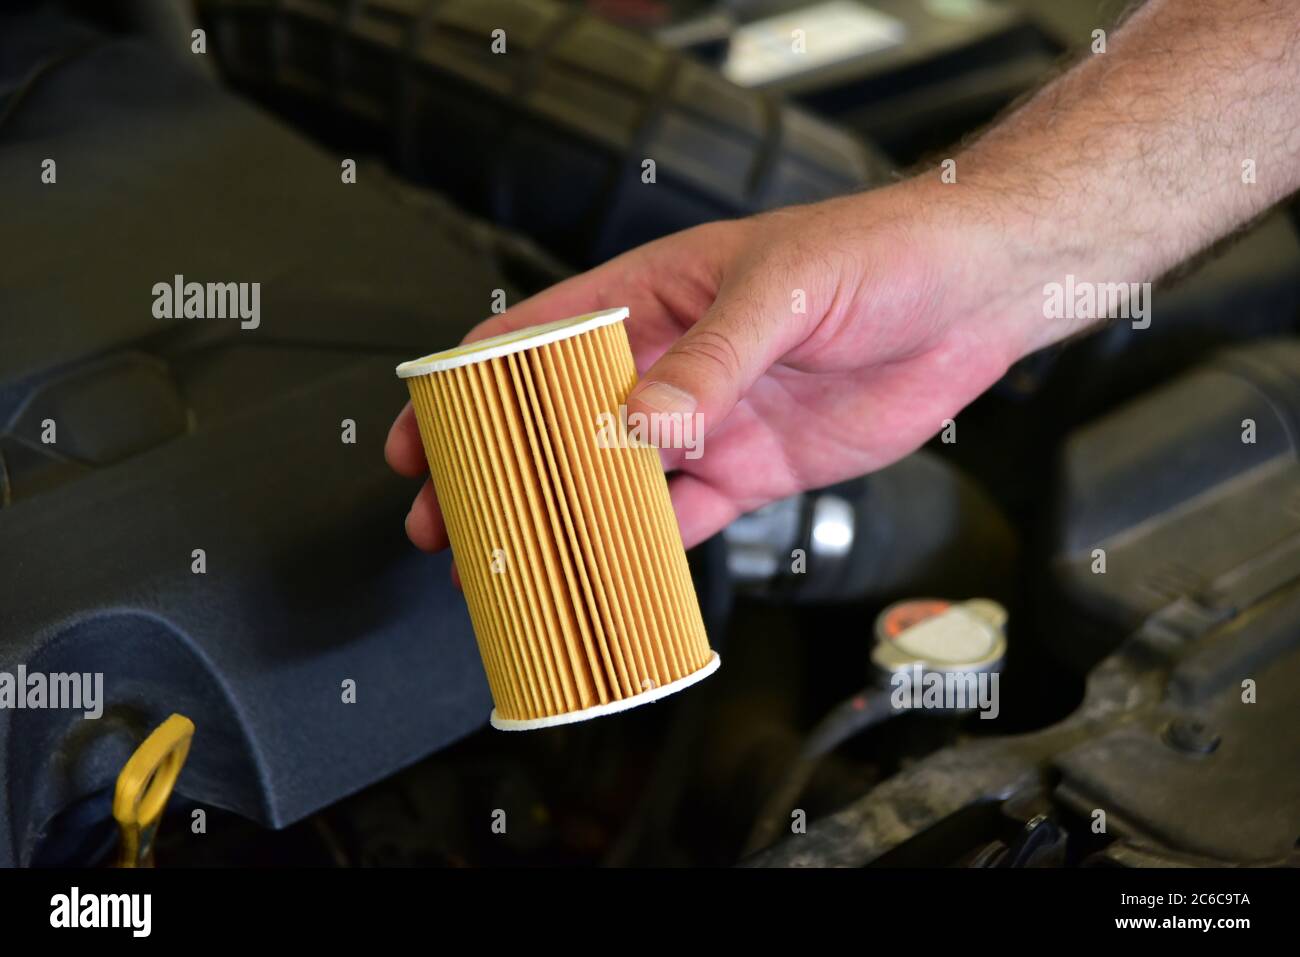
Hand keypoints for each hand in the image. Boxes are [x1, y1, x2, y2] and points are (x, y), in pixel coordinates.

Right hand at [386, 178, 1027, 555]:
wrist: (973, 297)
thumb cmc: (878, 254)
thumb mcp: (784, 290)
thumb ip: (710, 359)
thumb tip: (642, 423)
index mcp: (652, 297)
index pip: (535, 339)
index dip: (472, 387)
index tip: (428, 433)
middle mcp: (667, 364)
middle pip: (556, 424)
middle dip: (501, 472)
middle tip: (449, 520)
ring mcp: (705, 421)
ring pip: (610, 480)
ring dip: (562, 520)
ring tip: (513, 560)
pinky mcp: (751, 468)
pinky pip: (683, 518)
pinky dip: (645, 549)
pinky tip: (609, 573)